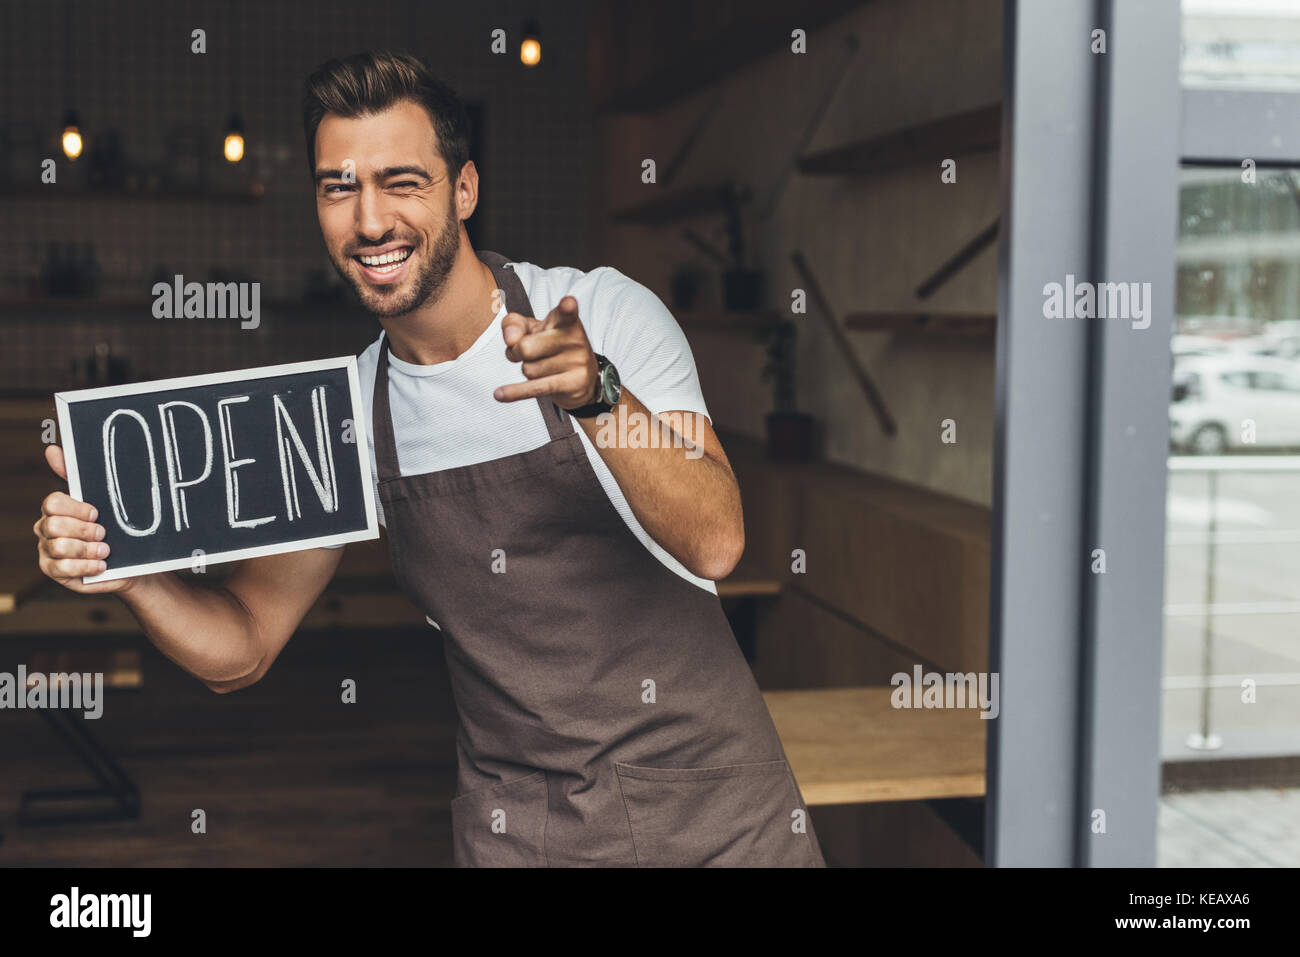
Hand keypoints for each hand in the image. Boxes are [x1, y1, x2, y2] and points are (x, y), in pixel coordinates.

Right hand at [34, 444, 134, 594]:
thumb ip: (78, 477)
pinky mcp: (53, 570)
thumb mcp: (105, 502)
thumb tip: (52, 449)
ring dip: (87, 549)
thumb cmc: (114, 530)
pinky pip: (62, 568)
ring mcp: (47, 550)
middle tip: (103, 533)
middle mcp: (47, 528)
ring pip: (58, 547)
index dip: (75, 508)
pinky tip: (101, 565)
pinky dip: (86, 566)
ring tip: (105, 550)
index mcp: (57, 509)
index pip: (52, 502)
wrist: (128, 563)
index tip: (97, 513)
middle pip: (53, 526)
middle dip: (83, 531)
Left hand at [494, 295, 598, 409]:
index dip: (567, 307)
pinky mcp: (572, 384)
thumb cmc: (552, 347)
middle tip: (525, 352)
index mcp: (566, 321)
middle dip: (516, 353)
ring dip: (527, 370)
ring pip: (528, 370)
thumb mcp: (533, 329)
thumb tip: (511, 340)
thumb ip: (514, 324)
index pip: (565, 313)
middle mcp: (575, 340)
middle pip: (525, 347)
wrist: (581, 378)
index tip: (568, 304)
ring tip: (541, 367)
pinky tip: (499, 394)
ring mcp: (576, 363)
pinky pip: (535, 388)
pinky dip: (515, 392)